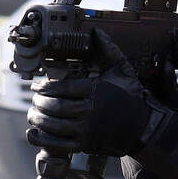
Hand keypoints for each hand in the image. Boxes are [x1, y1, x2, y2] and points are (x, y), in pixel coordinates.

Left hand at [26, 29, 156, 163]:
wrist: (144, 128)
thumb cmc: (132, 98)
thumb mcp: (122, 70)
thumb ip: (108, 51)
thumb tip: (97, 33)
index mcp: (94, 90)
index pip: (61, 88)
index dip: (44, 87)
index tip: (37, 87)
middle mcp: (88, 111)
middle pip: (55, 107)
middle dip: (39, 103)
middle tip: (35, 99)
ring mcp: (86, 130)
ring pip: (53, 125)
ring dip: (38, 119)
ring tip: (33, 113)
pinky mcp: (85, 145)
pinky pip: (58, 145)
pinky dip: (42, 140)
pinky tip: (34, 133)